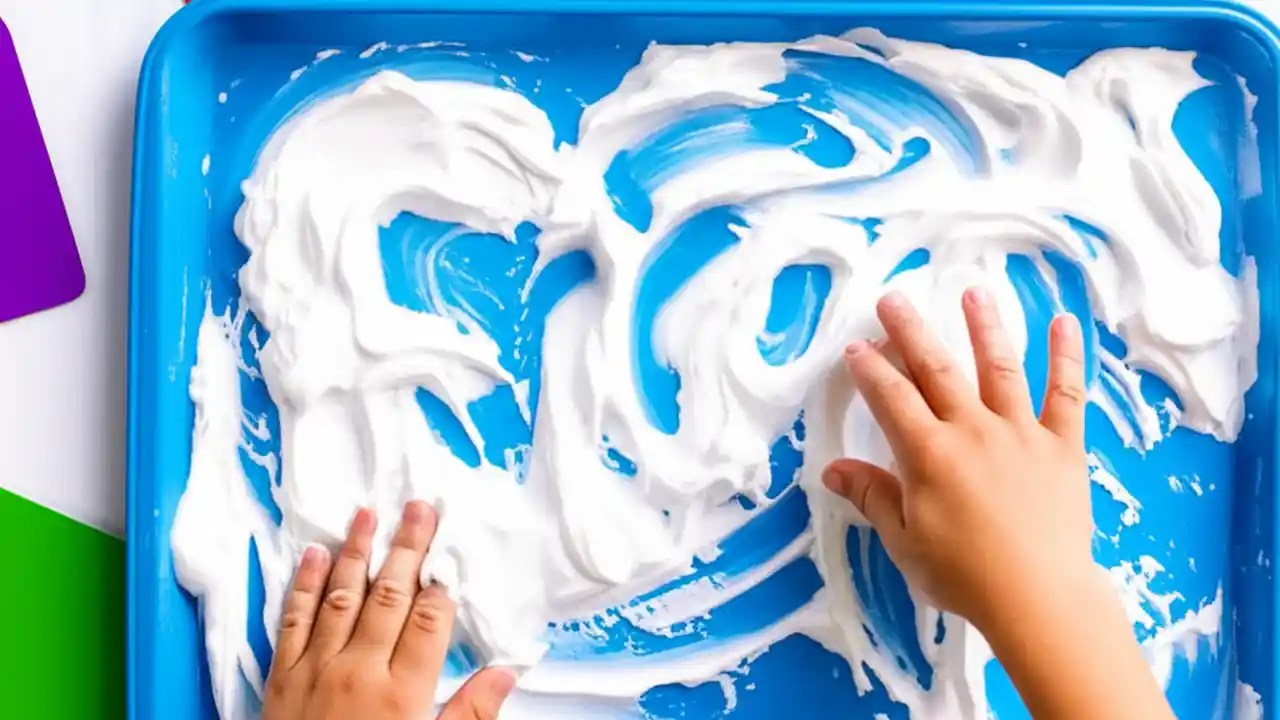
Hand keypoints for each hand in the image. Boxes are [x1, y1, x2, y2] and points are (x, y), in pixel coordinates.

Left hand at [262, 502, 513, 719]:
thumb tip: (505, 672)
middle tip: (418, 507)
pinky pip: (293, 621)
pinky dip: (305, 585)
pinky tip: (315, 555)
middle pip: (389, 595)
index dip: (442, 582)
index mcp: (402, 692)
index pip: (429, 621)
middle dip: (407, 548)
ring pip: (341, 597)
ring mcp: (316, 670)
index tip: (451, 550)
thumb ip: (468, 715)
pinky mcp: (281, 679)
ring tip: (367, 513)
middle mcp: (359, 671)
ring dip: (357, 551)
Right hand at [822, 289, 1173, 719]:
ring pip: (999, 368)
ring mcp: (1021, 433)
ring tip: (973, 292)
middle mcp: (972, 431)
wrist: (1039, 599)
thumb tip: (834, 470)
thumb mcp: (905, 541)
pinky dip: (1065, 357)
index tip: (855, 346)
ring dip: (984, 327)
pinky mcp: (1062, 446)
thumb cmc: (964, 576)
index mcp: (928, 454)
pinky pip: (1066, 394)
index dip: (870, 369)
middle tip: (893, 298)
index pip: (891, 398)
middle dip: (911, 331)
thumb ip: (873, 498)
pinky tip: (1062, 323)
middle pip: (937, 370)